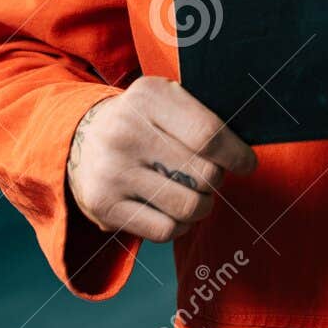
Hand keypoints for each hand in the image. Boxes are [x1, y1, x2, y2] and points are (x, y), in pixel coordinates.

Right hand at [66, 75, 255, 242]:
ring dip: (202, 206)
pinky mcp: (103, 204)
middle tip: (206, 176)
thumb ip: (203, 117)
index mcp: (148, 96)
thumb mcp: (167, 100)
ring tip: (194, 195)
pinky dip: (179, 225)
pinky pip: (165, 231)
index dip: (236, 155)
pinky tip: (172, 210)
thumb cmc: (143, 122)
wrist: (81, 139)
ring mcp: (111, 170)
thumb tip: (244, 154)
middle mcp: (125, 131)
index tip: (247, 164)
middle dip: (215, 180)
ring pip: (188, 206)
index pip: (208, 134)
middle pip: (203, 174)